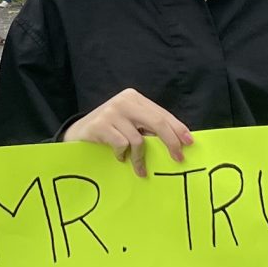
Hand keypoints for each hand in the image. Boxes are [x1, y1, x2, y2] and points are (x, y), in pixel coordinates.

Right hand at [64, 88, 193, 176]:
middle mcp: (124, 101)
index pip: (162, 114)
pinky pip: (122, 145)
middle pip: (157, 122)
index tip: (190, 143)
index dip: (178, 128)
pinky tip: (119, 158)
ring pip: (139, 139)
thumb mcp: (130, 123)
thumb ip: (148, 127)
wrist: (77, 134)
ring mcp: (111, 112)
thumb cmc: (109, 131)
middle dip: (170, 142)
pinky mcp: (100, 125)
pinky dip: (123, 155)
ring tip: (139, 168)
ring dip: (141, 158)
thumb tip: (177, 142)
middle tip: (178, 158)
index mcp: (134, 98)